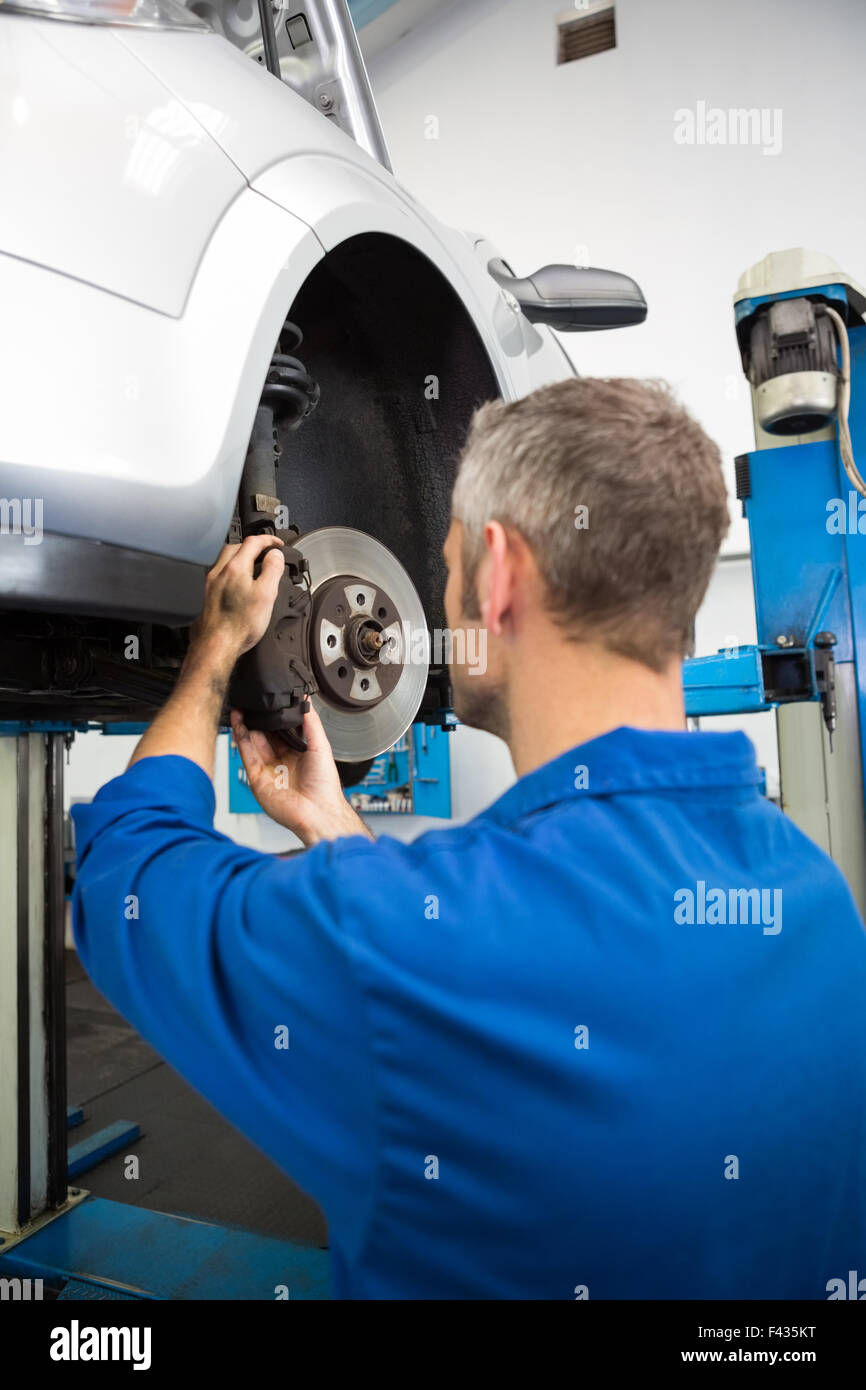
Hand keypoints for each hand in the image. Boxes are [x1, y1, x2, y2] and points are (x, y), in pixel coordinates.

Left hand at [190, 535, 285, 666]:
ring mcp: (211, 583)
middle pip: (236, 547)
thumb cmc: (238, 625)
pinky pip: (220, 573)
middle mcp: (219, 571)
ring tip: (254, 567)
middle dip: (252, 546)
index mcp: (235, 568)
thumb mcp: (266, 594)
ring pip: (225, 560)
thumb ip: (272, 570)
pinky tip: (238, 584)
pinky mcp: (207, 595)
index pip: (253, 542)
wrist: (216, 645)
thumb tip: (275, 555)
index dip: (269, 540)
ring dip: (240, 557)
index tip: (278, 544)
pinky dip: (232, 571)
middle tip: (265, 554)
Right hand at [230, 704, 372, 846]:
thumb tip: (306, 703)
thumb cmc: (325, 786)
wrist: (318, 812)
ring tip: (242, 707)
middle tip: (253, 701)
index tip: (269, 701)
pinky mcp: (257, 778)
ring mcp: (268, 769)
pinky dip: (241, 738)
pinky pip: (246, 754)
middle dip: (258, 718)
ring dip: (245, 724)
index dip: (274, 717)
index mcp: (297, 753)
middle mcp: (281, 760)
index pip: (281, 731)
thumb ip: (311, 724)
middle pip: (264, 735)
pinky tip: (239, 722)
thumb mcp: (321, 746)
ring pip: (252, 742)